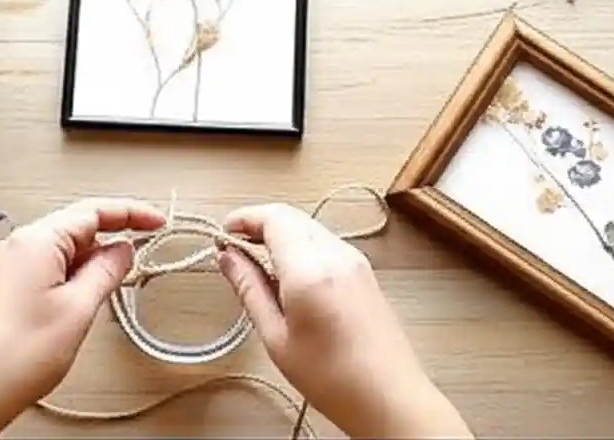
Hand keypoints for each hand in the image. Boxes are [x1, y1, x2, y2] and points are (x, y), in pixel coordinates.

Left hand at [0, 197, 166, 438]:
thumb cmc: (21, 353)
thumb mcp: (79, 308)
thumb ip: (106, 271)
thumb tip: (124, 249)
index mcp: (36, 240)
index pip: (92, 211)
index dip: (130, 213)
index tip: (158, 221)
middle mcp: (17, 245)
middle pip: (75, 226)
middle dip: (111, 238)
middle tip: (141, 256)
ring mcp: (6, 264)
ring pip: (60, 248)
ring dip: (90, 260)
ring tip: (111, 286)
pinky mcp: (2, 285)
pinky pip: (44, 265)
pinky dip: (70, 273)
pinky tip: (82, 296)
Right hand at [218, 203, 471, 438]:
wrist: (389, 396)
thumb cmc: (334, 378)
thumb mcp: (277, 337)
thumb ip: (250, 289)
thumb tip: (228, 260)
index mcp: (310, 269)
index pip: (273, 218)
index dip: (243, 218)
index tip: (223, 233)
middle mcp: (336, 255)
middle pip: (291, 216)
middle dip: (259, 223)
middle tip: (234, 246)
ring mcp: (355, 261)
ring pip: (309, 227)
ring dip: (280, 233)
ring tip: (257, 263)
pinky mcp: (364, 271)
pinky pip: (325, 242)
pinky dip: (300, 245)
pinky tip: (288, 274)